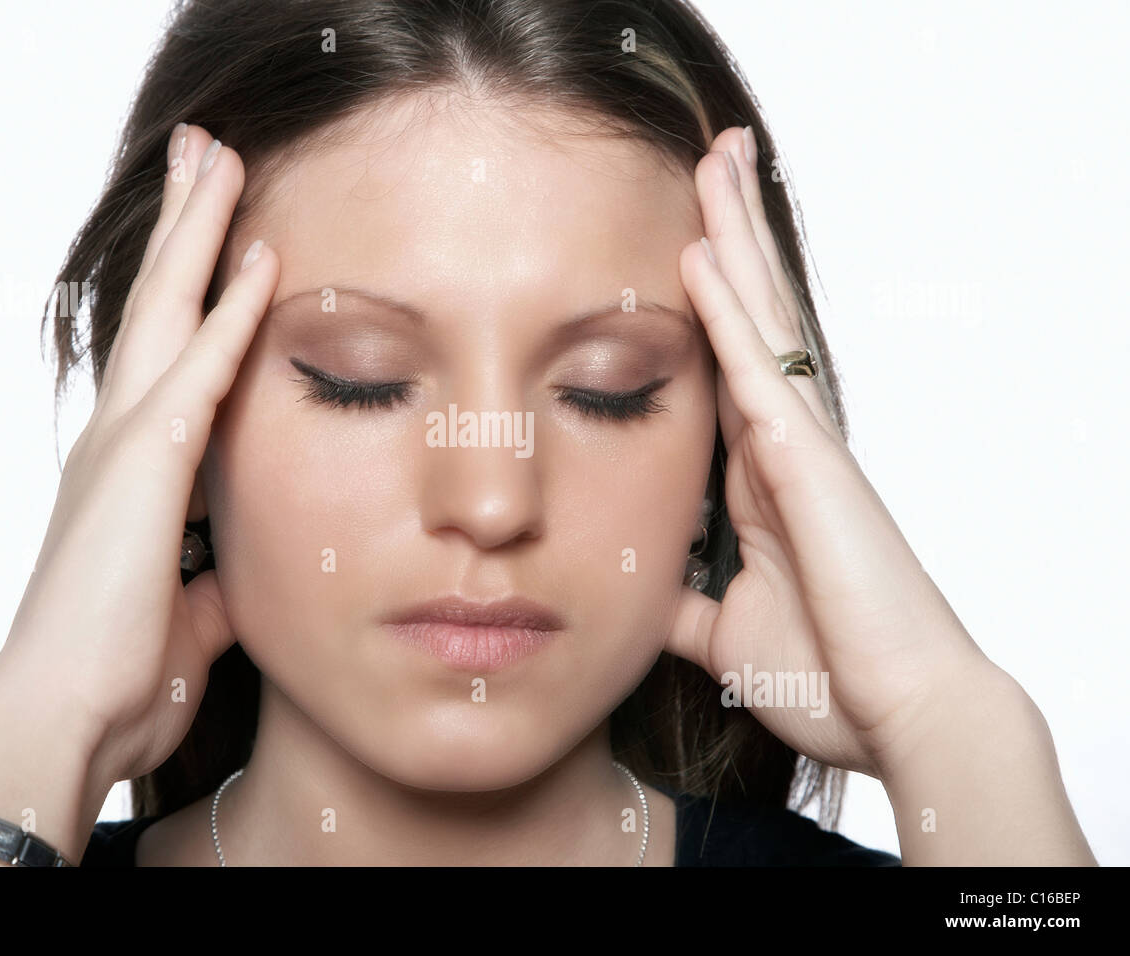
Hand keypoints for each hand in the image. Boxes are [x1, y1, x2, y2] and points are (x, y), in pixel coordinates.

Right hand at [0, 123, 277, 788]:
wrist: (65, 720)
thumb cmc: (119, 674)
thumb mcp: (191, 612)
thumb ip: (217, 573)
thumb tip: (242, 568)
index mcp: (132, 473)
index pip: (167, 356)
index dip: (192, 290)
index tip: (218, 236)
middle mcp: (119, 440)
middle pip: (157, 309)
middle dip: (183, 229)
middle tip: (203, 154)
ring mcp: (124, 446)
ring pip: (168, 312)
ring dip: (199, 233)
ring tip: (218, 157)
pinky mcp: (144, 468)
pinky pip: (200, 372)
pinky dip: (232, 313)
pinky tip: (261, 258)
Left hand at [664, 125, 990, 781]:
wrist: (894, 715)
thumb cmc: (830, 671)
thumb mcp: (722, 629)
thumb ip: (681, 599)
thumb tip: (640, 592)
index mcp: (761, 474)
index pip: (726, 359)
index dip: (711, 294)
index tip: (687, 230)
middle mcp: (784, 443)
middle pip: (750, 317)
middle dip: (730, 234)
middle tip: (709, 157)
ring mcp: (803, 446)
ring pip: (760, 321)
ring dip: (733, 239)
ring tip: (714, 160)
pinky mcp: (811, 467)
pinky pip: (758, 374)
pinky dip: (725, 314)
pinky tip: (701, 254)